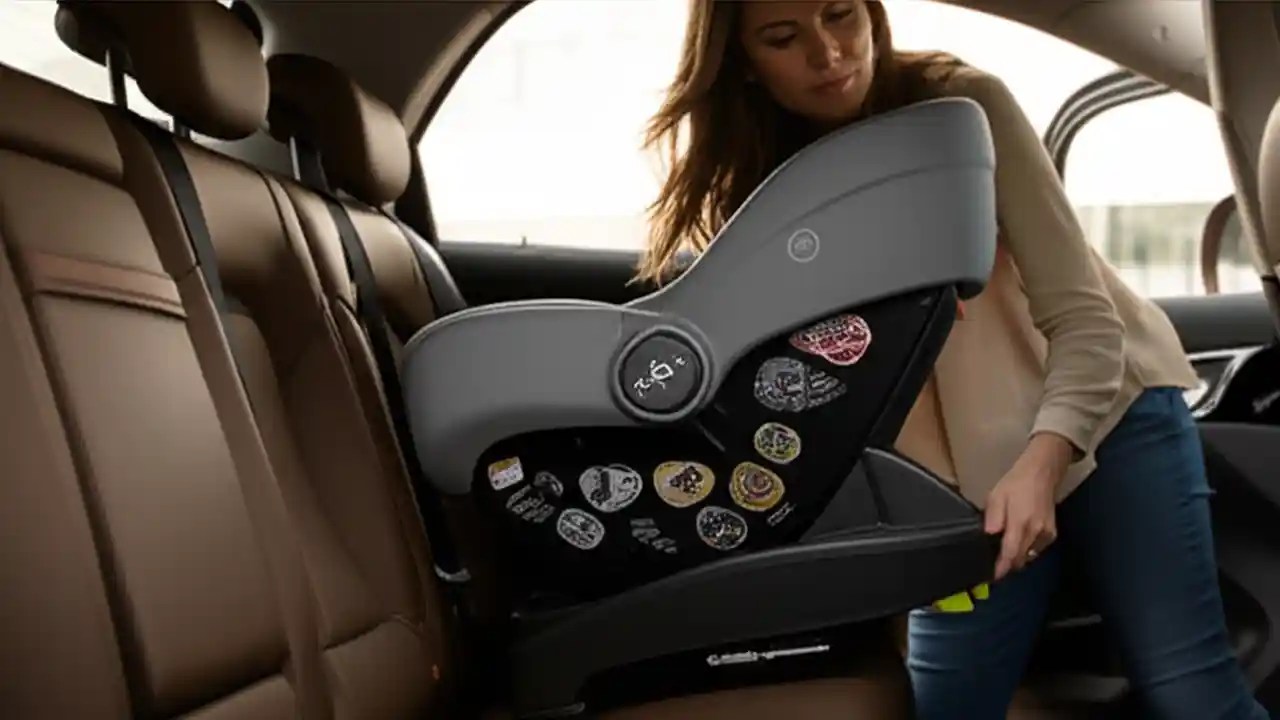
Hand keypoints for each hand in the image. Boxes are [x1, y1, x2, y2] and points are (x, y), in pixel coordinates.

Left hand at [984, 433, 1072, 580]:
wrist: (1042, 474)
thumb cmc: (1015, 484)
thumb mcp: (996, 497)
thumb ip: (992, 519)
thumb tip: (988, 537)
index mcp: (1021, 523)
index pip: (1011, 553)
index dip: (1001, 568)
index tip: (992, 577)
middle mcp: (1036, 532)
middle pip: (1020, 559)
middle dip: (1007, 564)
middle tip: (994, 562)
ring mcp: (1046, 534)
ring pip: (1028, 556)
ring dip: (1017, 557)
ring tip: (1004, 549)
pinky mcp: (1052, 534)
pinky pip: (1036, 549)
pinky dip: (1026, 549)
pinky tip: (1018, 540)